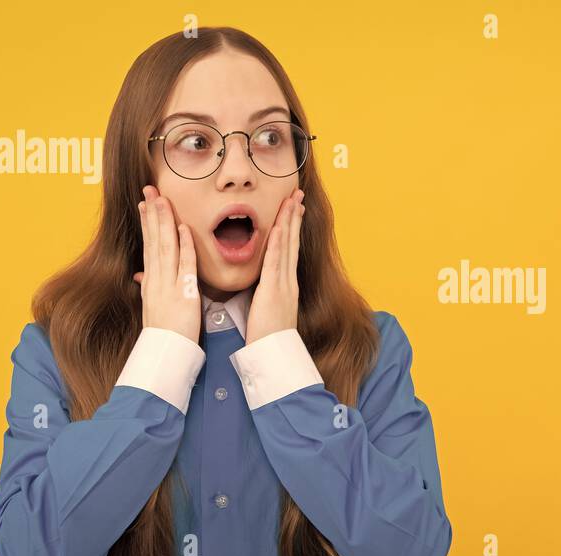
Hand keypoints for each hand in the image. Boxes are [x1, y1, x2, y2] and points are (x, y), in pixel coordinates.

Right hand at [133, 185, 200, 343]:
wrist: (165, 353)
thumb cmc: (163, 333)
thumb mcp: (152, 307)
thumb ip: (148, 288)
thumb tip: (140, 276)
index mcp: (150, 281)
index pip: (148, 246)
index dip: (147, 223)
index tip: (144, 204)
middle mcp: (156, 279)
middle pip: (153, 240)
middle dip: (151, 213)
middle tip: (149, 189)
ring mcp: (168, 285)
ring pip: (165, 247)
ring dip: (164, 222)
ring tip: (161, 199)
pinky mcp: (183, 293)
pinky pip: (184, 266)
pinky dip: (184, 246)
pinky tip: (184, 228)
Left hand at [245, 187, 304, 344]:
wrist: (275, 356)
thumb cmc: (269, 338)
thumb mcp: (269, 311)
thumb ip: (267, 295)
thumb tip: (263, 286)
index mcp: (287, 285)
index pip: (289, 250)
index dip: (292, 228)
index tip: (293, 209)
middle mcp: (289, 281)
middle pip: (292, 242)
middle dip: (294, 217)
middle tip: (297, 194)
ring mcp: (284, 285)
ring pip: (286, 247)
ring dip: (288, 222)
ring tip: (291, 201)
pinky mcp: (274, 292)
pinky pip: (275, 263)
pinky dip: (277, 244)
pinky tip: (277, 228)